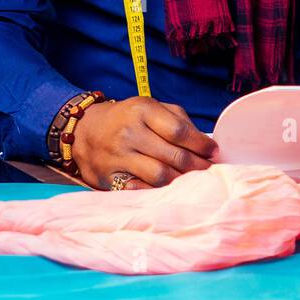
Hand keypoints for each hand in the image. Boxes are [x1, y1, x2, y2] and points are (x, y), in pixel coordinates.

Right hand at [71, 97, 216, 189]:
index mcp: (143, 110)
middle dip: (197, 166)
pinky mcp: (109, 177)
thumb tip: (206, 143)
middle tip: (208, 171)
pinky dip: (158, 191)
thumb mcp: (150, 108)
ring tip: (191, 180)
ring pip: (160, 176)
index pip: (179, 131)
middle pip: (173, 156)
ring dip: (181, 180)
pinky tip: (168, 188)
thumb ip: (178, 121)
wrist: (84, 130)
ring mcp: (118, 156)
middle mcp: (129, 132)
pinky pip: (141, 189)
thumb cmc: (127, 119)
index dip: (201, 145)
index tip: (214, 153)